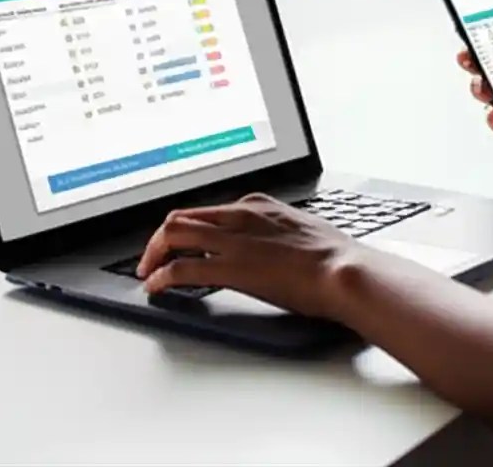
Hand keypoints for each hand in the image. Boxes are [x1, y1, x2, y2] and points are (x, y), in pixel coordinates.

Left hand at [136, 193, 368, 318]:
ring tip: (148, 272)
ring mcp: (232, 241)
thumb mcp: (300, 230)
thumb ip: (277, 233)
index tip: (182, 243)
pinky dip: (161, 277)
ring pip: (173, 235)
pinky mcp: (229, 268)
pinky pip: (181, 269)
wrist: (344, 271)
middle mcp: (239, 216)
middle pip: (182, 217)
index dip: (186, 229)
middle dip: (161, 239)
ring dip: (153, 254)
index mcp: (256, 206)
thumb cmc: (334, 257)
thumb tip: (272, 246)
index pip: (206, 211)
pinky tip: (156, 288)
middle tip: (153, 258)